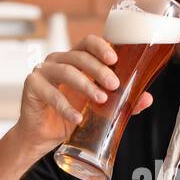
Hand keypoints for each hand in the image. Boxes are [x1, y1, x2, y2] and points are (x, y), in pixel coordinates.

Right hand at [16, 34, 154, 156]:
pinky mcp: (32, 86)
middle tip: (114, 84)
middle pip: (79, 55)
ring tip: (101, 100)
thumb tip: (147, 99)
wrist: (43, 136)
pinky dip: (65, 107)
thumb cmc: (71, 116)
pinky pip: (50, 93)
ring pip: (66, 71)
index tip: (115, 59)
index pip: (88, 43)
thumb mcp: (99, 110)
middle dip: (99, 69)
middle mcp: (58, 60)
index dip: (101, 47)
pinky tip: (77, 118)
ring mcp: (43, 71)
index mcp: (75, 60)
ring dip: (85, 85)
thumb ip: (122, 103)